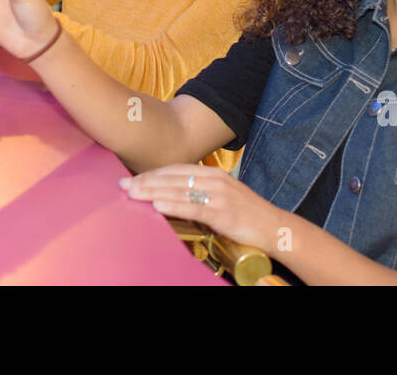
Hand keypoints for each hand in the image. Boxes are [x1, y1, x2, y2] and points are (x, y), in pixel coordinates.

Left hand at [119, 165, 286, 256]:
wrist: (273, 227)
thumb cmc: (246, 213)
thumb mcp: (222, 195)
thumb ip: (200, 192)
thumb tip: (173, 195)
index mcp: (214, 174)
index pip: (177, 170)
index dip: (154, 173)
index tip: (134, 177)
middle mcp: (215, 180)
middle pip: (173, 178)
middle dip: (146, 180)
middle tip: (123, 184)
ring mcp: (219, 196)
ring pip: (178, 191)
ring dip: (152, 192)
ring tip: (132, 193)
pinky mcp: (222, 213)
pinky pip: (193, 208)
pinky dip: (173, 205)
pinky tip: (157, 205)